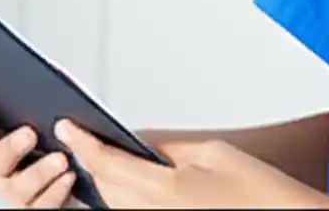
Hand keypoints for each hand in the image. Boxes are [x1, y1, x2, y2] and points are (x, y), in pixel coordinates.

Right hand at [0, 95, 76, 207]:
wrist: (86, 177)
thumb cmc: (60, 142)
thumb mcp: (49, 120)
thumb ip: (36, 108)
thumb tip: (36, 90)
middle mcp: (0, 169)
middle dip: (9, 148)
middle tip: (30, 133)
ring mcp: (16, 192)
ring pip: (18, 188)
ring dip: (39, 173)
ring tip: (61, 159)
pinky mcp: (36, 208)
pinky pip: (41, 207)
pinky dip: (55, 191)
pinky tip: (69, 176)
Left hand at [56, 119, 328, 208]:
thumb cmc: (262, 192)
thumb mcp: (212, 154)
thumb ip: (167, 148)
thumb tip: (138, 143)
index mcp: (166, 191)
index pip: (106, 163)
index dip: (82, 142)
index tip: (66, 126)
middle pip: (106, 189)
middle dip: (92, 164)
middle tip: (80, 138)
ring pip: (117, 208)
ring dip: (108, 186)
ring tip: (102, 161)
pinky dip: (127, 204)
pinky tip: (130, 190)